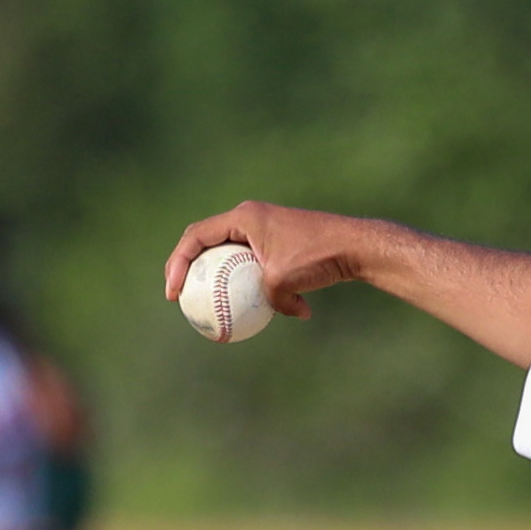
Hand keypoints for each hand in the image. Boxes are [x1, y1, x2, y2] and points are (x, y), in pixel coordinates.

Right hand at [163, 202, 383, 320]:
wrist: (356, 244)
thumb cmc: (319, 256)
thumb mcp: (284, 280)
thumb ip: (269, 299)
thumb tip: (282, 312)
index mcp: (243, 217)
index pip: (196, 236)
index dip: (178, 263)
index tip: (174, 292)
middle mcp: (251, 217)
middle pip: (207, 241)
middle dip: (190, 267)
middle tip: (181, 295)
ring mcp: (266, 228)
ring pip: (231, 254)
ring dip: (219, 276)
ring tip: (208, 302)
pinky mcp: (281, 241)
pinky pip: (253, 262)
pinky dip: (247, 281)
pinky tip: (253, 308)